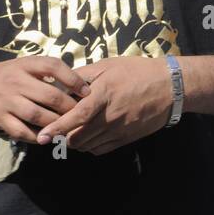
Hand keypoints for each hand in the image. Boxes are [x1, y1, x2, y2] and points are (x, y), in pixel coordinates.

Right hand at [0, 57, 88, 142]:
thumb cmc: (6, 77)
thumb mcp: (22, 67)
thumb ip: (45, 74)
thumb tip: (80, 86)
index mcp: (24, 65)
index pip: (53, 66)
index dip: (73, 79)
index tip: (86, 91)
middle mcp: (15, 81)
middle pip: (50, 95)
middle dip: (69, 108)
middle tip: (81, 115)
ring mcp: (6, 100)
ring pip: (38, 116)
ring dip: (56, 125)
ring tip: (67, 129)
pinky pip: (22, 131)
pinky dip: (37, 137)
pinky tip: (47, 138)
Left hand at [36, 56, 173, 154]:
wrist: (170, 87)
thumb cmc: (137, 71)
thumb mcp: (108, 65)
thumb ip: (83, 75)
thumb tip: (61, 83)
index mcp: (103, 95)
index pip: (76, 116)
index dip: (58, 128)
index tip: (43, 136)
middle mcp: (110, 116)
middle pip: (79, 136)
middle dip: (63, 137)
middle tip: (52, 132)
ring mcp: (119, 130)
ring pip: (88, 145)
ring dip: (75, 142)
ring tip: (67, 134)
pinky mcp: (126, 138)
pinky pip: (101, 149)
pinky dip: (89, 146)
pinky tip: (86, 137)